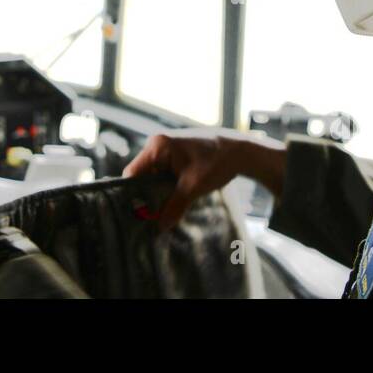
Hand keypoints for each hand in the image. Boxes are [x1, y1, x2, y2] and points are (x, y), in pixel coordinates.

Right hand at [123, 128, 285, 230]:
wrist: (239, 151)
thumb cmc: (217, 162)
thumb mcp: (194, 188)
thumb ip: (175, 207)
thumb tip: (160, 227)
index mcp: (157, 146)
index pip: (133, 172)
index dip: (133, 193)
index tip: (138, 212)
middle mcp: (158, 144)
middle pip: (142, 175)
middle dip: (148, 195)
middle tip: (151, 216)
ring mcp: (166, 148)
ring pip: (154, 175)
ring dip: (159, 192)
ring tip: (164, 209)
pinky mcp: (175, 154)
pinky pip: (163, 173)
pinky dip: (168, 186)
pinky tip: (175, 199)